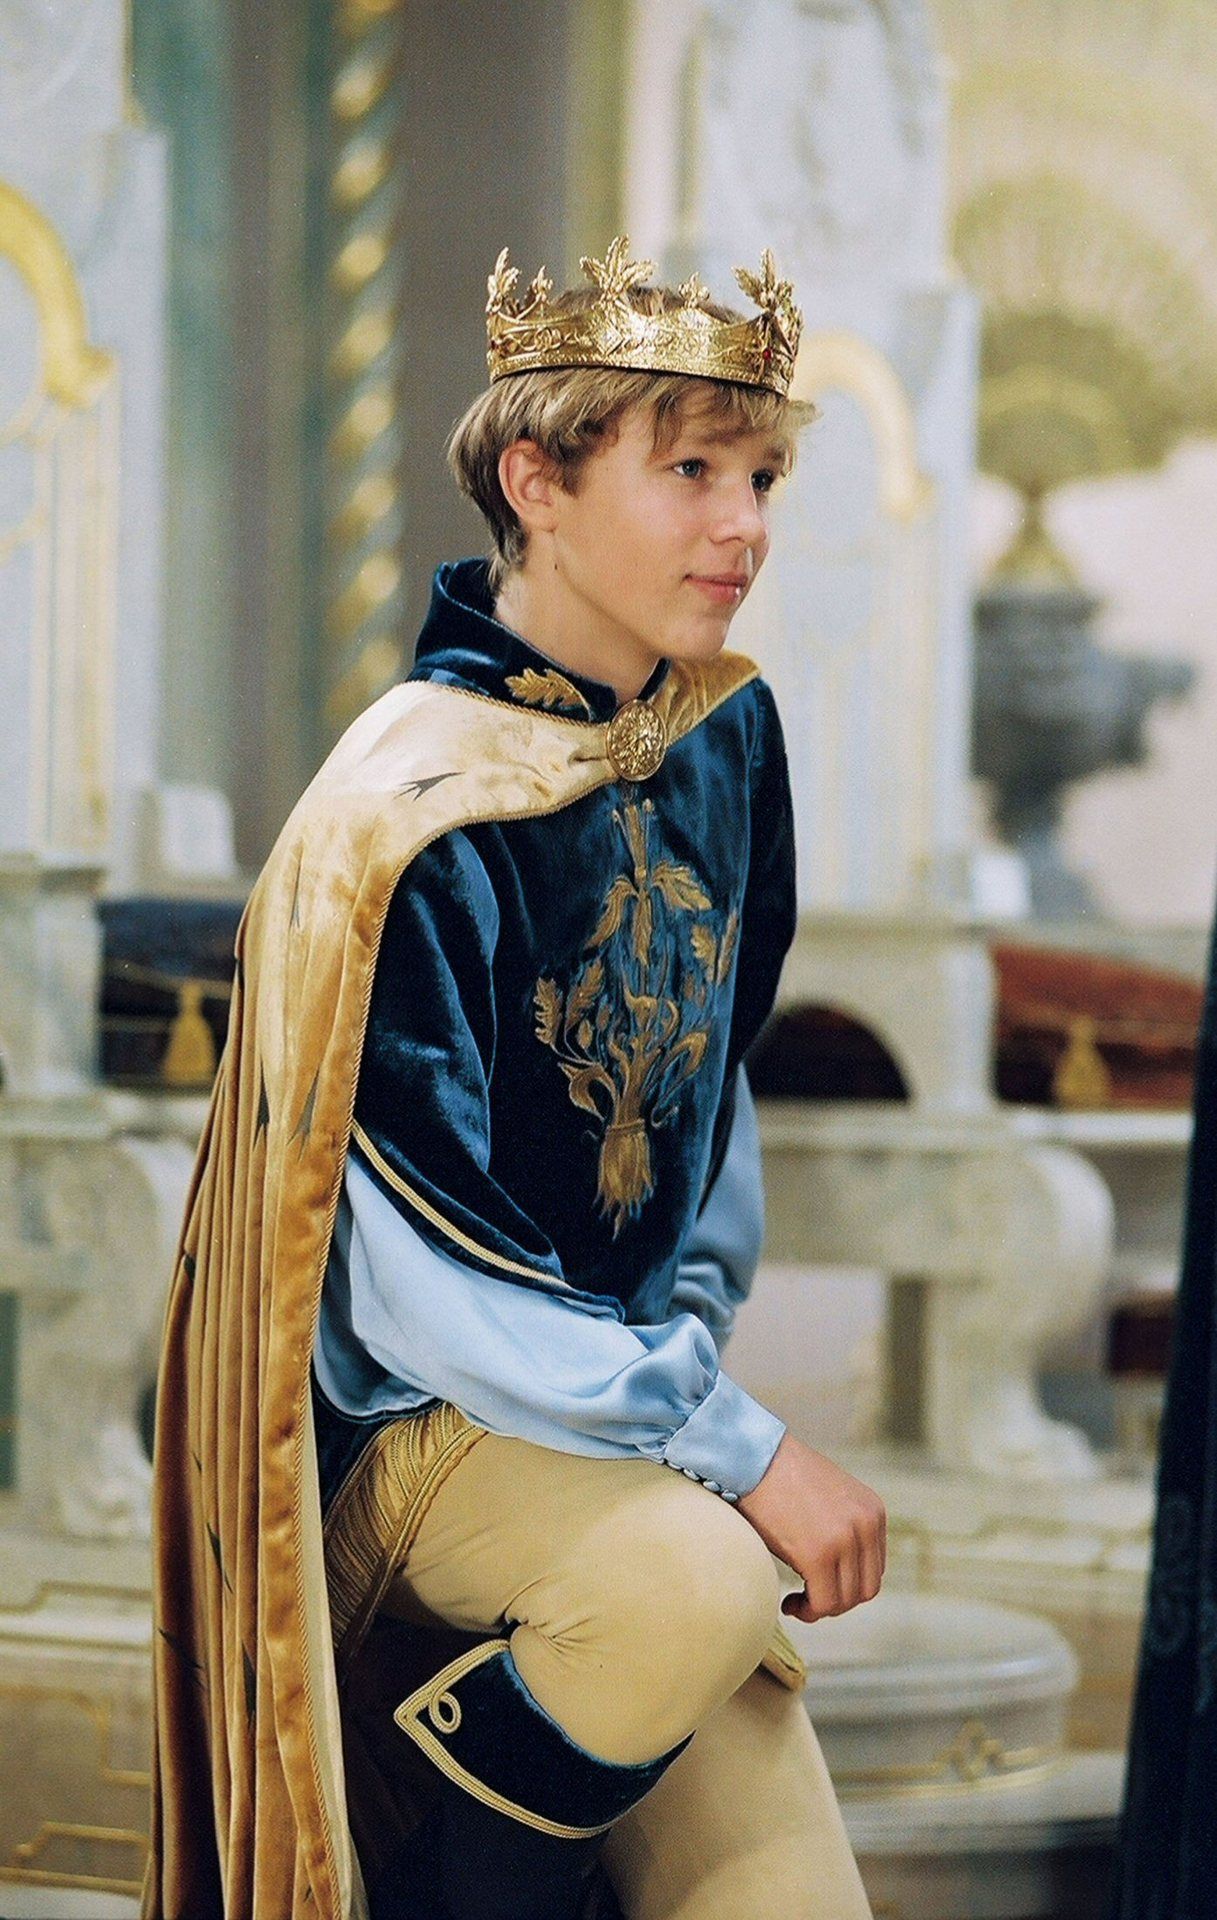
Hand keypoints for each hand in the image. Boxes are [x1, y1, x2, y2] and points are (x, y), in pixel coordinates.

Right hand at [736, 1432, 885, 1622]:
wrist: (752, 1457)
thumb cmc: (781, 1477)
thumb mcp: (830, 1498)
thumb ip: (844, 1527)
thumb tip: (840, 1573)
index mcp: (872, 1511)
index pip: (874, 1568)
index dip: (848, 1586)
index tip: (820, 1587)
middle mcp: (865, 1525)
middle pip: (866, 1589)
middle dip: (837, 1601)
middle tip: (808, 1599)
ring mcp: (844, 1540)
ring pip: (844, 1600)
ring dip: (820, 1608)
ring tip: (796, 1602)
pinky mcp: (818, 1555)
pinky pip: (822, 1602)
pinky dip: (807, 1611)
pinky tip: (788, 1603)